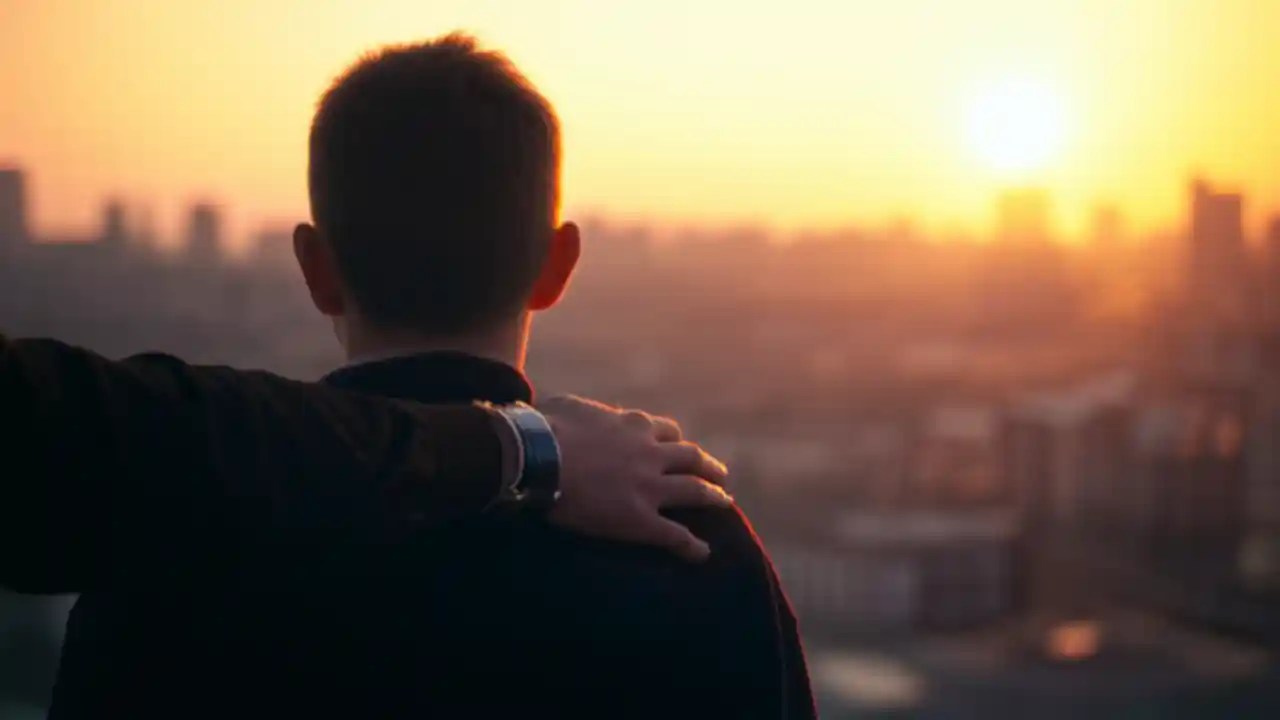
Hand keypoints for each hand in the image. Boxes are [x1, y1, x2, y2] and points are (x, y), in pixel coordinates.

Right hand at [537, 395, 732, 561]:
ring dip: (713, 497)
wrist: (539, 456)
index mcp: (632, 424)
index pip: (664, 430)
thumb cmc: (544, 427)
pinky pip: (675, 535)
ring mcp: (648, 487)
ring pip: (694, 491)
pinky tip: (702, 553)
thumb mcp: (567, 406)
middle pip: (691, 457)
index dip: (674, 440)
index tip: (677, 446)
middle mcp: (649, 452)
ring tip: (725, 502)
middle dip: (708, 466)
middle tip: (719, 474)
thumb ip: (580, 410)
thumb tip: (568, 410)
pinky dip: (692, 545)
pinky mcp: (640, 519)